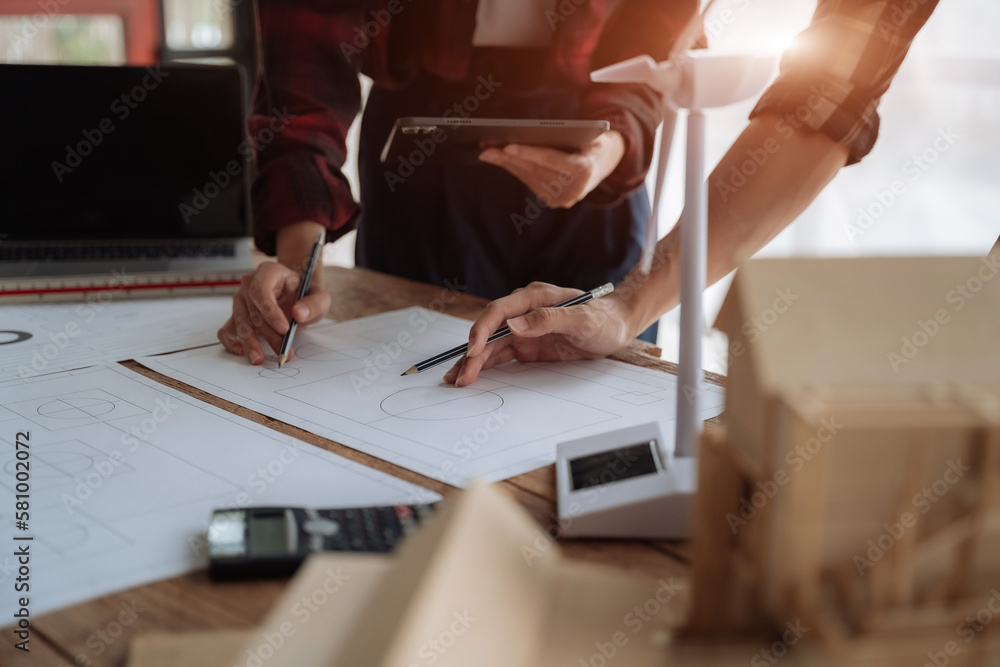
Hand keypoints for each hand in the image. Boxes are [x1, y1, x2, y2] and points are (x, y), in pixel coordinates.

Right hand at [217, 261, 329, 363]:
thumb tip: (298, 314)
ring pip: (241, 322)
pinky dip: (231, 341)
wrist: (296, 297)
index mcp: (269, 272)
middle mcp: (249, 284)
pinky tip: (241, 351)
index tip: (284, 328)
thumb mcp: (318, 297)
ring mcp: (240, 300)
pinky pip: (226, 329)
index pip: (261, 289)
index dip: (270, 310)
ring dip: (250, 342)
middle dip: (267, 333)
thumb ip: (313, 304)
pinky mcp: (237, 316)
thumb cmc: (305, 294)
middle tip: (283, 350)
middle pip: (252, 310)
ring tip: (260, 358)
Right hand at [443, 281, 636, 385]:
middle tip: (460, 376)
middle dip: (472, 353)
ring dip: (473, 361)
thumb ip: (549, 319)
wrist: (617, 326)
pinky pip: (502, 354)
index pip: (499, 311)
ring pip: (491, 345)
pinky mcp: (528, 345)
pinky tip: (472, 375)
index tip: (474, 350)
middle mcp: (524, 311)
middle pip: (490, 331)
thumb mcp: (582, 319)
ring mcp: (524, 329)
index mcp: (534, 298)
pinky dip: (486, 365)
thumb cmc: (603, 319)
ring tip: (457, 379)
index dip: (483, 330)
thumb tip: (515, 324)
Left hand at [478, 130, 624, 207]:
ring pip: (529, 177)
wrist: (609, 163)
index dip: (528, 152)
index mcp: (585, 170)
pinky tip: (500, 160)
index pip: (551, 159)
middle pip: (535, 169)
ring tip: (487, 151)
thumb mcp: (593, 133)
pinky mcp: (554, 201)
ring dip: (506, 164)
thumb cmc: (597, 140)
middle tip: (486, 147)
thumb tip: (531, 132)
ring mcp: (563, 199)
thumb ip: (571, 134)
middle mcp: (574, 189)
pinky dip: (514, 169)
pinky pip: (530, 182)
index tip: (507, 145)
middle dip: (508, 157)